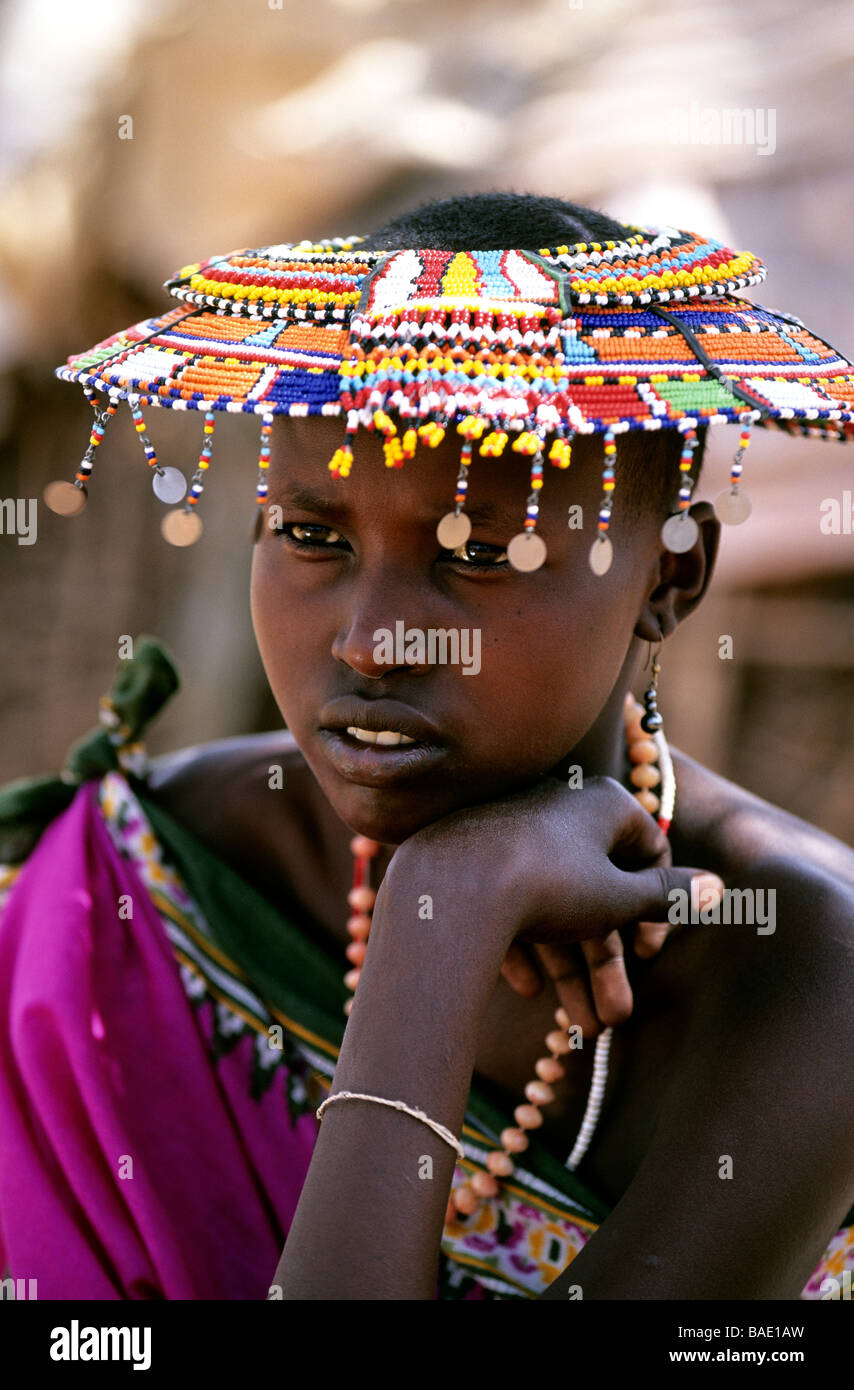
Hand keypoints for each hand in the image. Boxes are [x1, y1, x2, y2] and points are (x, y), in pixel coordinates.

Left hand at [384, 774, 722, 997]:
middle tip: (616, 1016)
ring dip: (571, 970)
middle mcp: (556, 807)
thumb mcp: (619, 897)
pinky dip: (522, 944)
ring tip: (580, 1029)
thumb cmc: (548, 884)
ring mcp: (511, 831)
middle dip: (607, 962)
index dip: (655, 905)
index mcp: (600, 802)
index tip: (647, 953)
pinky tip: (527, 988)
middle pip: (596, 890)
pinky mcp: (471, 856)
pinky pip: (506, 902)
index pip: (647, 847)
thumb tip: (718, 888)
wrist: (449, 887)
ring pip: (552, 906)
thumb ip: (667, 895)